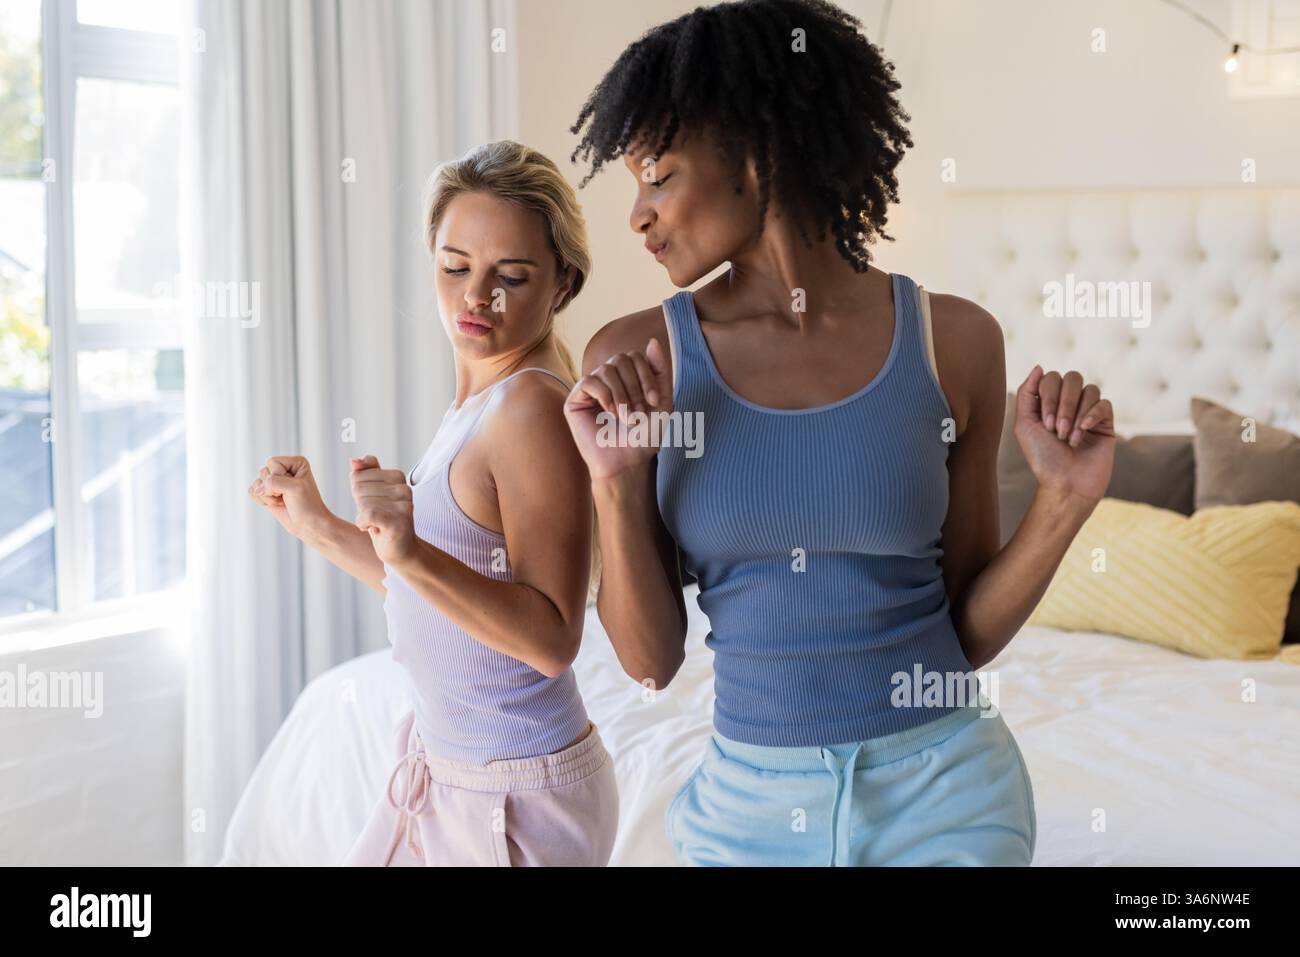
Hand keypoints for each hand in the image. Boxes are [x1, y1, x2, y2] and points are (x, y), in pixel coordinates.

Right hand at [248, 455, 332, 540]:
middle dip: (273, 488)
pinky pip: (252, 491)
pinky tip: (275, 504)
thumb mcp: (294, 488)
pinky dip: (261, 500)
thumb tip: (256, 489)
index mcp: (295, 462)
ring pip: (257, 483)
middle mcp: (284, 469)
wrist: (308, 524)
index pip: (272, 462)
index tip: (293, 487)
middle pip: (263, 472)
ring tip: (283, 500)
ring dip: (268, 496)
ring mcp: (275, 481)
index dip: (279, 476)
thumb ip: (273, 482)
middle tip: (288, 496)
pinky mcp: (267, 492)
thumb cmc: (307, 504)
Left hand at [349, 454, 416, 565]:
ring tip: (378, 524)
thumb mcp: (373, 493)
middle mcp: (404, 488)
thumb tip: (354, 461)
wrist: (401, 550)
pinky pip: (367, 515)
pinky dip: (363, 524)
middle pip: (358, 489)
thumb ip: (365, 472)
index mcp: (398, 477)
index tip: (374, 504)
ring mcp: (403, 505)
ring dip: (364, 517)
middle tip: (376, 517)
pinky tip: (372, 529)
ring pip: (362, 503)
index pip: (358, 476)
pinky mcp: (398, 522)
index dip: (359, 494)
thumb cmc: (384, 520)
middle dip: (361, 505)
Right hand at [564, 337, 673, 480]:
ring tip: (626, 417)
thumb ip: (660, 370)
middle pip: (621, 359)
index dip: (647, 376)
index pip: (635, 356)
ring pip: (607, 369)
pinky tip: (608, 413)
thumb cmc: (644, 436)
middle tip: (638, 413)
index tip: (654, 402)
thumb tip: (652, 340)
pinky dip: (604, 396)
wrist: (627, 461)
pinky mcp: (575, 400)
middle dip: (635, 386)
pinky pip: (589, 381)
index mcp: (626, 377)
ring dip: (622, 395)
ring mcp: (590, 389)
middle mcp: (607, 379)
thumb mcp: (662, 401)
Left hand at [1014, 365, 1116, 506]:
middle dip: (1063, 403)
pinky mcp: (1106, 423)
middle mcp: (1069, 404)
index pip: (1051, 378)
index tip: (1045, 424)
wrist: (1065, 484)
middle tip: (1057, 430)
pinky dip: (1092, 416)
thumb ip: (1027, 393)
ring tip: (1069, 438)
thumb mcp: (1024, 425)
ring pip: (1090, 389)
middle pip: (1072, 378)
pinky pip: (1104, 404)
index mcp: (1049, 402)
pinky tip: (1084, 433)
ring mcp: (1089, 412)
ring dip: (1076, 414)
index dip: (1048, 396)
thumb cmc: (1043, 458)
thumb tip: (1039, 367)